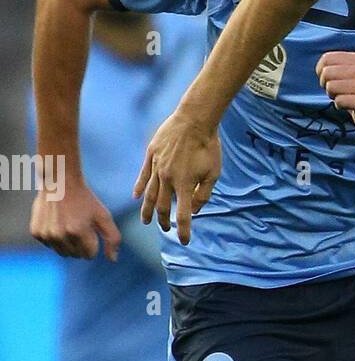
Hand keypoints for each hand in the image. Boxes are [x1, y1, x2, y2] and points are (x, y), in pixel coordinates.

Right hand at [30, 179, 120, 261]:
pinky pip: (50, 246)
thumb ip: (112, 238)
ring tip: (69, 225)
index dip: (93, 243)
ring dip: (68, 244)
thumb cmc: (85, 200)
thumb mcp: (104, 216)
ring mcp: (46, 235)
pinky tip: (57, 223)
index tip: (90, 229)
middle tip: (79, 226)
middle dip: (81, 245)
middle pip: (76, 255)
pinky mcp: (36, 233)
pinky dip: (55, 239)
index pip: (90, 255)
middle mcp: (60, 235)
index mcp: (78, 232)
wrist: (59, 182)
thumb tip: (113, 260)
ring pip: (63, 253)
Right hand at [133, 109, 220, 244]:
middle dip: (164, 221)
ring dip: (148, 210)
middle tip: (165, 229)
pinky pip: (143, 176)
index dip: (184, 230)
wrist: (195, 119)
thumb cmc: (208, 146)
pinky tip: (136, 197)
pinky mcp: (151, 155)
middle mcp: (168, 178)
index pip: (183, 215)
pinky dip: (139, 188)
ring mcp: (157, 166)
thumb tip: (194, 210)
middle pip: (163, 206)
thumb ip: (204, 194)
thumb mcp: (213, 173)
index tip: (185, 241)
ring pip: (149, 194)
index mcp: (185, 185)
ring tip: (146, 221)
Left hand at [316, 50, 354, 139]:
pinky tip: (350, 106)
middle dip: (327, 85)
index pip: (326, 59)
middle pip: (327, 73)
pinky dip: (340, 106)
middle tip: (339, 92)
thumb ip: (336, 66)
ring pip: (331, 86)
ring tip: (346, 98)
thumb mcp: (350, 73)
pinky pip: (339, 101)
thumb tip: (320, 68)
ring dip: (334, 96)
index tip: (331, 81)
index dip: (321, 72)